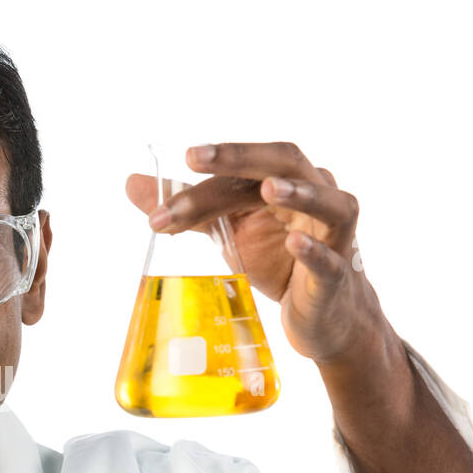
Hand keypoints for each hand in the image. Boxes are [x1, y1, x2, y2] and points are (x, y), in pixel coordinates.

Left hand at [125, 141, 386, 364]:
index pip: (239, 174)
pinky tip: (297, 242)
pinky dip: (315, 249)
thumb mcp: (229, 230)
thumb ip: (190, 206)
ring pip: (326, 202)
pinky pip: (331, 257)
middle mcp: (314, 195)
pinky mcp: (339, 273)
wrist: (319, 315)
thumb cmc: (278, 260)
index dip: (199, 184)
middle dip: (240, 159)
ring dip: (299, 193)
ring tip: (268, 189)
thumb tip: (132, 183)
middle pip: (283, 163)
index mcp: (282, 181)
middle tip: (195, 157)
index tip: (158, 205)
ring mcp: (332, 233)